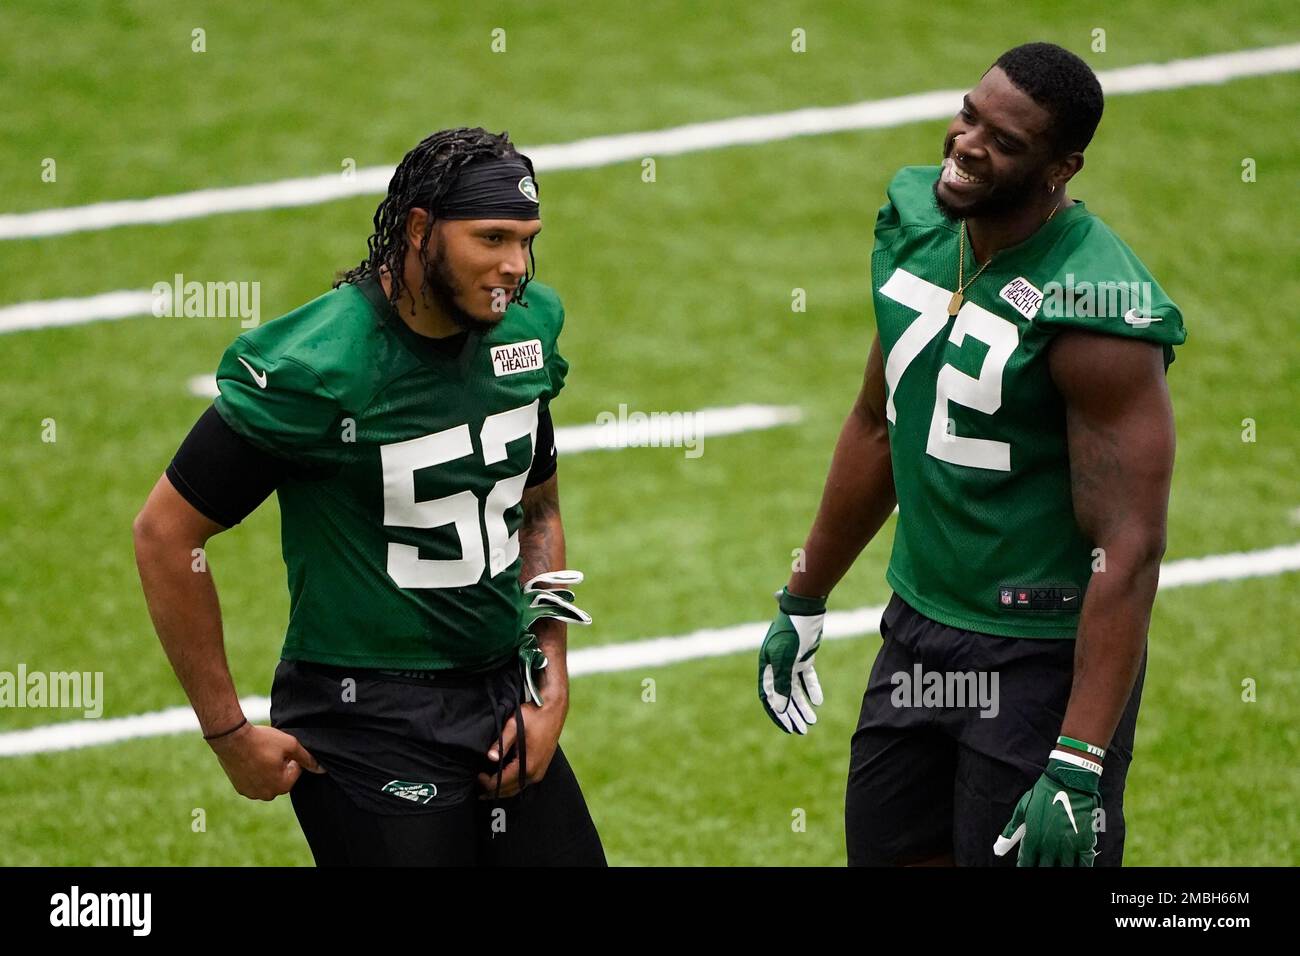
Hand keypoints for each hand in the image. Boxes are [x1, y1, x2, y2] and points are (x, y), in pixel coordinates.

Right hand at [208, 722, 322, 800]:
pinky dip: (255, 773)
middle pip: (282, 778)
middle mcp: (267, 795)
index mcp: (282, 786)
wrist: (231, 739)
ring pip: (268, 781)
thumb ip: (307, 758)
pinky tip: (250, 760)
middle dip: (280, 766)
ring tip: (259, 755)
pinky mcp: (240, 789)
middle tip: (269, 751)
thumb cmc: (262, 741)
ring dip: (268, 770)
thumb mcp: (290, 745)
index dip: (290, 757)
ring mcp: (252, 794)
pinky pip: (254, 782)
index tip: (279, 749)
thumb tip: (321, 769)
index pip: (296, 771)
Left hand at [477, 694, 566, 798]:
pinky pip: (523, 782)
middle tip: (477, 788)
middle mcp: (535, 773)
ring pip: (517, 788)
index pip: (503, 782)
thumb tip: (490, 757)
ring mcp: (540, 772)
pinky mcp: (541, 768)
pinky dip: (511, 785)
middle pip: (510, 790)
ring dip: (502, 790)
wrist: (553, 709)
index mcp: (528, 764)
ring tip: (486, 788)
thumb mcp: (514, 725)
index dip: (487, 783)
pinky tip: (502, 781)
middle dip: (493, 790)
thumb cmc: (534, 715)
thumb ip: (502, 743)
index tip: (477, 776)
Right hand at [757, 587, 825, 733]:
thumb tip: (780, 708)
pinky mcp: (803, 657)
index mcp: (766, 667)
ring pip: (796, 690)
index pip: (768, 698)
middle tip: (802, 731)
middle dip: (792, 715)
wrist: (804, 610)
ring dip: (803, 706)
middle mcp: (776, 666)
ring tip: (812, 721)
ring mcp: (790, 662)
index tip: (788, 729)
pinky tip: (818, 702)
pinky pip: (807, 678)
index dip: (777, 714)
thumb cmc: (790, 632)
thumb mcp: (784, 659)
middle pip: (783, 697)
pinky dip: (812, 689)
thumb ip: (782, 684)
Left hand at [994, 756, 1101, 865]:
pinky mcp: (1085, 841)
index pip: (1026, 862)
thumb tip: (998, 849)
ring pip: (1064, 867)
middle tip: (1041, 865)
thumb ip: (1011, 832)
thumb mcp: (1023, 809)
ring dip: (1060, 868)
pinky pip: (1084, 862)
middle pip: (1045, 867)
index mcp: (1033, 837)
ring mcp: (1068, 845)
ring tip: (1057, 866)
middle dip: (1042, 868)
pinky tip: (1075, 866)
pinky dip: (1081, 866)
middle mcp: (1050, 844)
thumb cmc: (1044, 794)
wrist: (1069, 780)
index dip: (1025, 866)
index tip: (1025, 866)